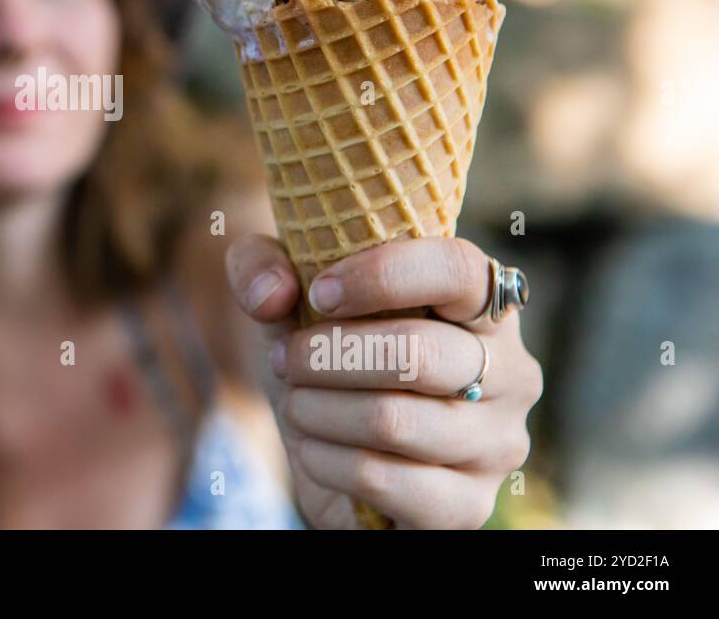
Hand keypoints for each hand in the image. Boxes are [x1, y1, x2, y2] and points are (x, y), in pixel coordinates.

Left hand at [225, 234, 543, 528]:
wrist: (329, 449)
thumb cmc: (325, 356)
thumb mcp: (282, 298)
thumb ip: (261, 266)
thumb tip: (270, 293)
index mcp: (484, 303)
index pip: (457, 270)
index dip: (381, 276)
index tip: (319, 293)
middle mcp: (512, 372)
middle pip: (417, 352)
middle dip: (326, 355)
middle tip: (286, 359)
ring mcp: (498, 444)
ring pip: (393, 420)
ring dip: (317, 408)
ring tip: (297, 403)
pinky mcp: (468, 507)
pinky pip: (382, 479)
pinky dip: (325, 460)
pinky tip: (313, 449)